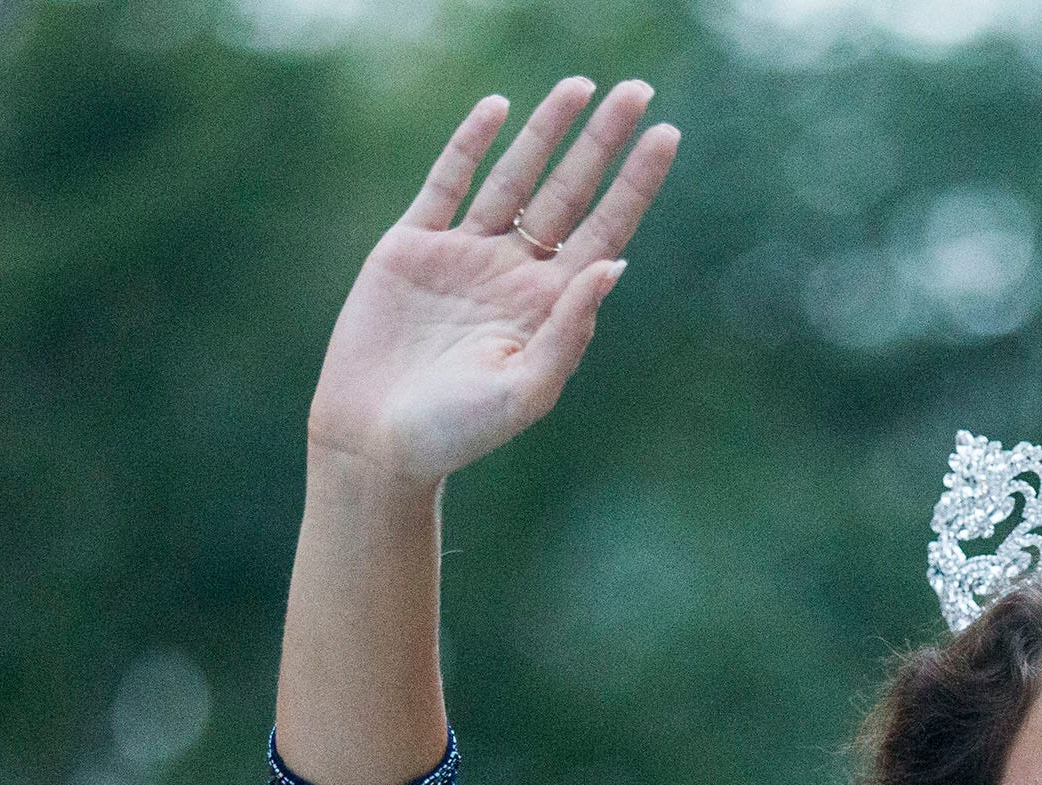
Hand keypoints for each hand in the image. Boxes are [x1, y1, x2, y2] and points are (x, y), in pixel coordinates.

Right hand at [306, 77, 678, 487]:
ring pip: (515, 178)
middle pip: (570, 192)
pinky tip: (498, 109)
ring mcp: (465, 255)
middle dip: (603, 142)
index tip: (667, 135)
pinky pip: (448, 184)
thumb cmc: (455, 432)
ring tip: (580, 86)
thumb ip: (570, 330)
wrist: (374, 442)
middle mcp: (514, 272)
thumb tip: (615, 263)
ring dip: (547, 131)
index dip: (636, 183)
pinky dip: (471, 145)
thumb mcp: (525, 389)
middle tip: (638, 91)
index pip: (605, 228)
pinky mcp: (412, 247)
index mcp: (550, 306)